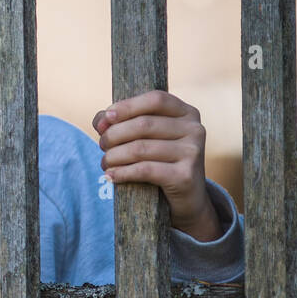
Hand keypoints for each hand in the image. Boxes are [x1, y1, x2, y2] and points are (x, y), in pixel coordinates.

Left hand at [92, 90, 220, 240]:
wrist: (187, 198)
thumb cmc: (159, 160)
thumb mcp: (145, 137)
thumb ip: (121, 121)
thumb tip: (101, 120)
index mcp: (186, 113)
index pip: (156, 99)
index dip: (127, 106)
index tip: (106, 118)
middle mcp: (195, 129)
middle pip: (144, 124)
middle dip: (114, 135)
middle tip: (102, 146)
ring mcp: (193, 152)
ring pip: (140, 148)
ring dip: (114, 156)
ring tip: (105, 162)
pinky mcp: (185, 176)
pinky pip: (144, 169)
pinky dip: (122, 172)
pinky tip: (111, 175)